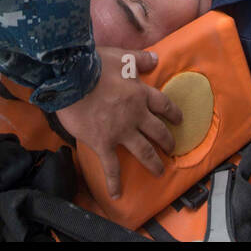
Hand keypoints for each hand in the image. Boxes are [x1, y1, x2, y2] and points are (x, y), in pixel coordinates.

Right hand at [56, 48, 182, 198]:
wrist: (71, 79)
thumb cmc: (94, 64)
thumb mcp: (121, 56)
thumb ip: (140, 59)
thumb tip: (155, 58)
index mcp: (140, 94)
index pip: (163, 105)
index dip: (173, 113)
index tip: (179, 120)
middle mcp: (135, 115)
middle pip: (157, 131)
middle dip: (167, 141)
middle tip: (173, 148)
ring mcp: (120, 132)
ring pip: (143, 151)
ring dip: (153, 162)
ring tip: (160, 171)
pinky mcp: (103, 143)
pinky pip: (112, 166)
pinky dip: (114, 182)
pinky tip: (117, 194)